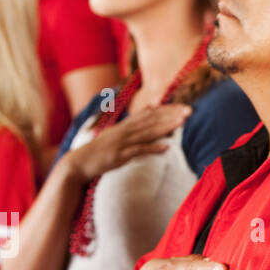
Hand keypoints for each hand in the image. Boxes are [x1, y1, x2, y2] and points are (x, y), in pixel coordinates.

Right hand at [65, 103, 191, 182]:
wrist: (80, 162)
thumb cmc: (99, 152)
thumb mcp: (116, 137)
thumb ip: (131, 128)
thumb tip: (145, 117)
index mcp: (125, 126)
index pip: (149, 114)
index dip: (166, 110)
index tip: (182, 106)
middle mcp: (125, 130)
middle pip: (152, 120)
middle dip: (171, 115)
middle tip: (190, 110)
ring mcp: (123, 142)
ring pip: (148, 132)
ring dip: (166, 127)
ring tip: (182, 123)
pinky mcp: (121, 155)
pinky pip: (140, 150)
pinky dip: (153, 148)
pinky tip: (166, 148)